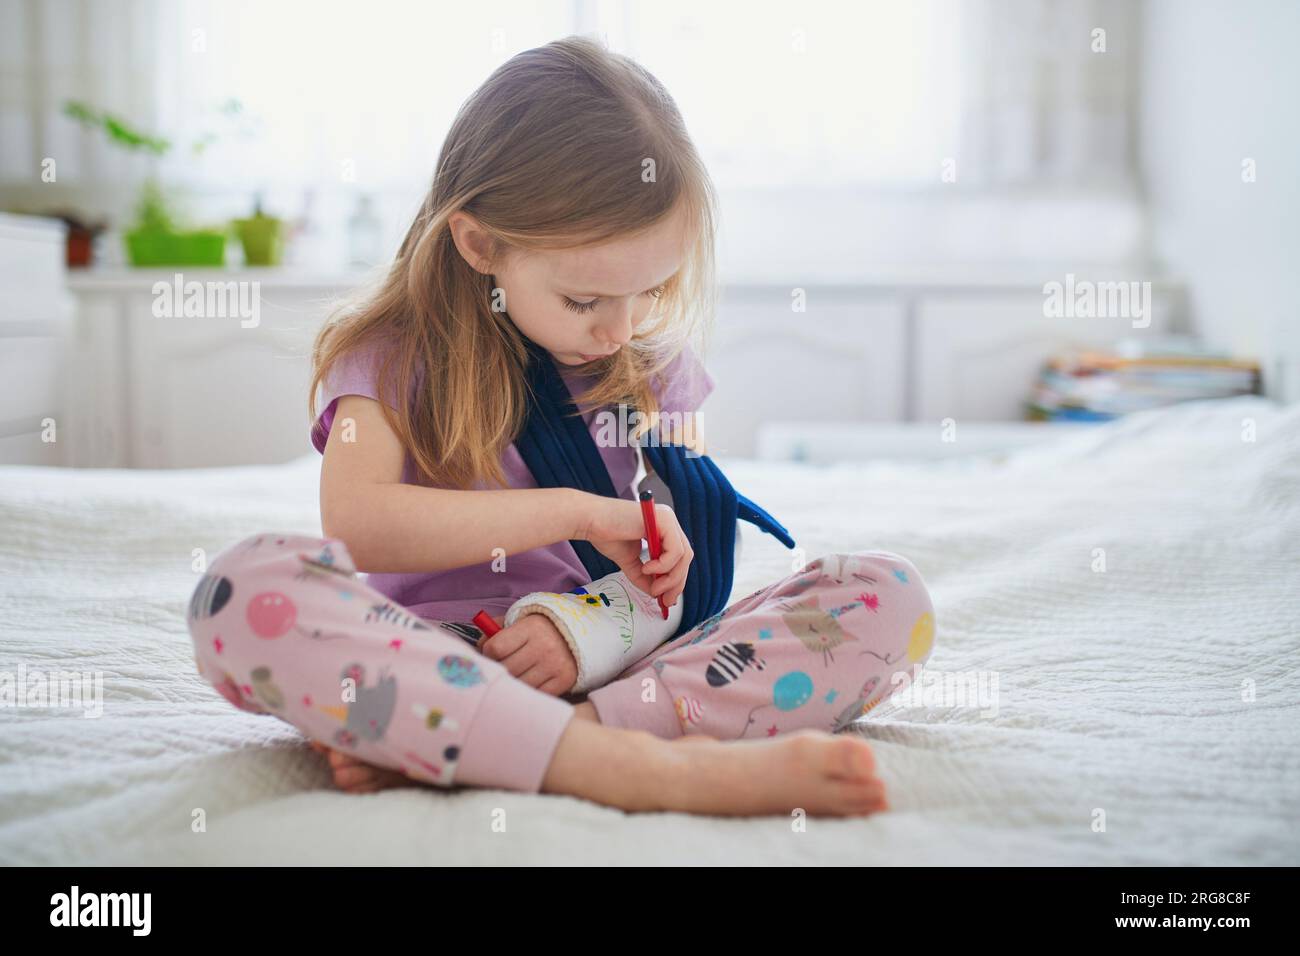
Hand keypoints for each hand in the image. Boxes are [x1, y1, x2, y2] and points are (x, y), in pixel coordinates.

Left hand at [478, 613, 577, 695]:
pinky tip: (530, 681)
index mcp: (532, 627)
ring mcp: (555, 665)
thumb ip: (496, 629)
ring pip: (520, 684)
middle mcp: (545, 646)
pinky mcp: (564, 680)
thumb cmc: (541, 629)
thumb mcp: (521, 621)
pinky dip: (530, 691)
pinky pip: (536, 694)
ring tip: (516, 674)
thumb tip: (478, 647)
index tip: (492, 653)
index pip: (496, 648)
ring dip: (514, 683)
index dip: (488, 653)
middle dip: (499, 670)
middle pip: (506, 669)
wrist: (580, 635)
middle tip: (502, 666)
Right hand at [576, 495, 692, 609]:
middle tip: (664, 599)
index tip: (666, 599)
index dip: (676, 580)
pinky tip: (647, 568)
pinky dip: (663, 565)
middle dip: (676, 583)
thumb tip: (657, 594)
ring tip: (653, 586)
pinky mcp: (664, 519)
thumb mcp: (630, 561)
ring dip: (670, 577)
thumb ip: (644, 577)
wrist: (590, 521)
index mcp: (663, 529)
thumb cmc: (607, 535)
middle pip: (685, 557)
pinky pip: (675, 550)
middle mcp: (669, 522)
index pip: (679, 557)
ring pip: (684, 555)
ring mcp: (668, 518)